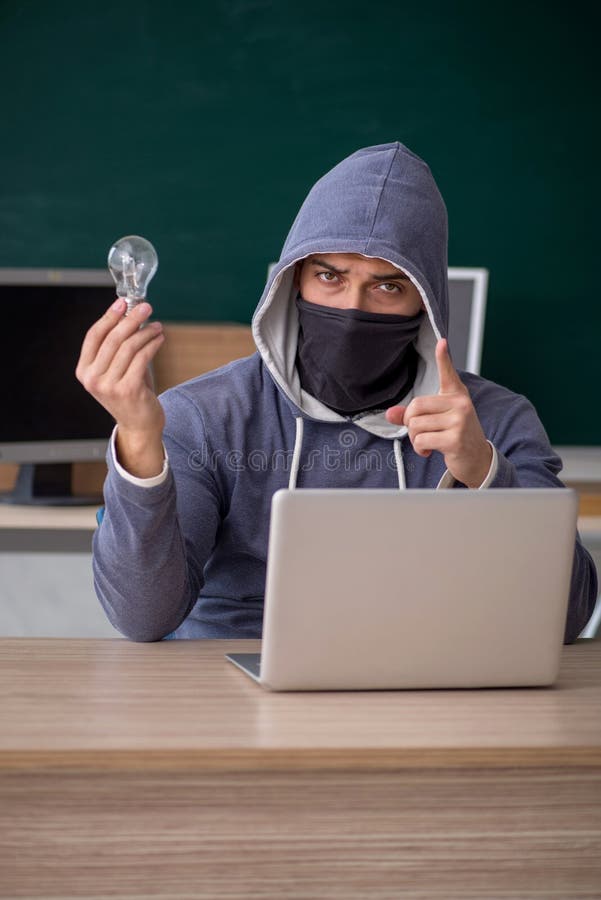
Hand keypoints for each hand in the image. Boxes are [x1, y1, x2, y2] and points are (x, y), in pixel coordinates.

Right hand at [75, 298, 165, 475]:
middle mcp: (93, 379)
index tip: (123, 302)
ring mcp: (109, 385)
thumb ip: (118, 346)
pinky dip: (153, 344)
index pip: (94, 336)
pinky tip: (160, 338)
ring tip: (157, 326)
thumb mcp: (117, 369)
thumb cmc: (130, 393)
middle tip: (146, 307)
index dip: (108, 316)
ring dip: (146, 332)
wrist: (139, 425)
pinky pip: (142, 358)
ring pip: (129, 347)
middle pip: (113, 338)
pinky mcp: (128, 389)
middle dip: (131, 319)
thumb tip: (130, 314)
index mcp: (84, 371)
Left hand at [385, 338, 491, 487]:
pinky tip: (429, 450)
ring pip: (415, 425)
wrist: (476, 459)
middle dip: (410, 423)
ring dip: (415, 438)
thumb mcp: (436, 421)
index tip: (441, 342)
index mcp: (456, 395)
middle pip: (415, 407)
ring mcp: (459, 421)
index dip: (443, 358)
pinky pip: (421, 440)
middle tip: (421, 432)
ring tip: (428, 442)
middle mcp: (460, 404)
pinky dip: (420, 448)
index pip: (448, 373)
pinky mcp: (455, 439)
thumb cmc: (454, 435)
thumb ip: (413, 415)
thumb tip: (390, 414)